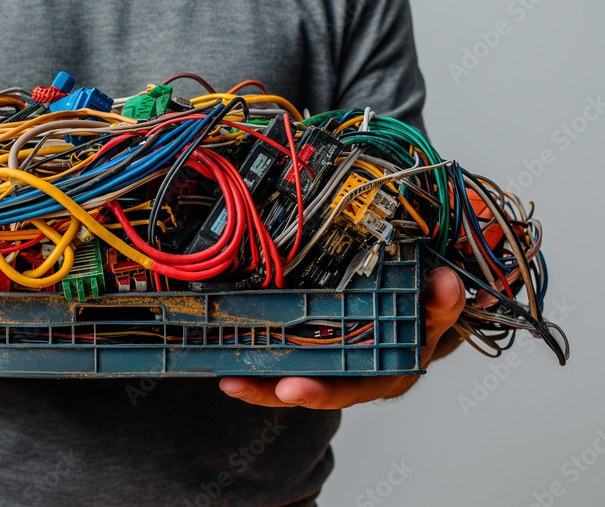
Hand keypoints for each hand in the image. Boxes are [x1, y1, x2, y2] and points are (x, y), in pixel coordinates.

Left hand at [219, 267, 465, 408]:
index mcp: (384, 374)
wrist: (422, 321)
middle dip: (273, 390)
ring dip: (259, 381)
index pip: (350, 388)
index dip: (320, 390)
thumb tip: (446, 282)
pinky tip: (231, 360)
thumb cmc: (425, 323)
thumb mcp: (437, 315)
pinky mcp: (318, 352)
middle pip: (309, 390)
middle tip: (238, 385)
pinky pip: (288, 361)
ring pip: (293, 379)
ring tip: (227, 379)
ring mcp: (334, 366)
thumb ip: (439, 303)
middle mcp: (355, 377)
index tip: (290, 389)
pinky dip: (262, 362)